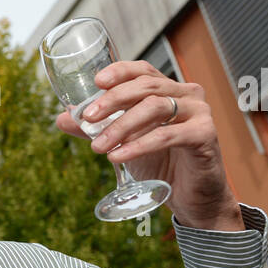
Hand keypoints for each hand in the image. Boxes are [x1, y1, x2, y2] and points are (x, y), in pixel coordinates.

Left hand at [54, 60, 244, 229]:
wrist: (191, 197)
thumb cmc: (162, 164)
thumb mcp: (124, 143)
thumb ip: (97, 129)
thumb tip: (62, 119)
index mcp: (168, 91)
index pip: (143, 70)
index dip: (120, 71)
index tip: (96, 81)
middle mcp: (187, 95)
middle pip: (146, 86)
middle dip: (112, 101)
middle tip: (88, 118)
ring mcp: (199, 112)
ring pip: (154, 108)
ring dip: (121, 126)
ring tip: (98, 147)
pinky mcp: (205, 135)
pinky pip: (166, 135)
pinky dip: (139, 145)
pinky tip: (118, 156)